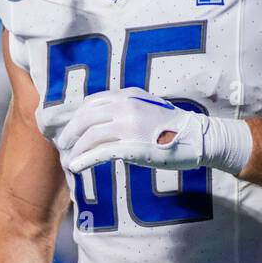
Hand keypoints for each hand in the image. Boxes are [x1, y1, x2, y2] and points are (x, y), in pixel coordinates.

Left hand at [54, 88, 205, 173]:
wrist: (198, 137)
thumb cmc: (173, 126)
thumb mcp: (147, 106)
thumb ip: (126, 108)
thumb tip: (103, 121)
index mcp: (128, 95)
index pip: (92, 102)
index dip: (76, 116)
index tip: (71, 127)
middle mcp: (125, 106)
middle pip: (85, 117)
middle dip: (70, 131)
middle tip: (63, 143)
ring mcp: (129, 126)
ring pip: (90, 135)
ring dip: (75, 149)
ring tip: (69, 159)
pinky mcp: (132, 147)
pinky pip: (100, 153)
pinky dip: (84, 160)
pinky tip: (76, 166)